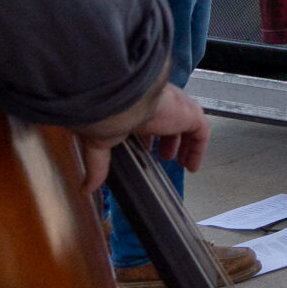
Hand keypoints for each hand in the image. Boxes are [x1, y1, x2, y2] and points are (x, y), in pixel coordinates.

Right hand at [75, 83, 210, 195]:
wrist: (126, 99)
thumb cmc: (110, 113)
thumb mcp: (100, 143)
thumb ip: (97, 166)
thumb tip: (86, 188)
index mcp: (138, 104)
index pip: (148, 119)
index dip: (148, 135)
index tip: (145, 149)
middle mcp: (159, 102)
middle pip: (169, 121)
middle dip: (168, 139)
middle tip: (164, 155)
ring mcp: (177, 107)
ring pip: (187, 125)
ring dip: (183, 144)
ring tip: (180, 161)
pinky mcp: (191, 114)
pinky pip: (201, 133)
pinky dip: (197, 149)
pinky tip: (192, 166)